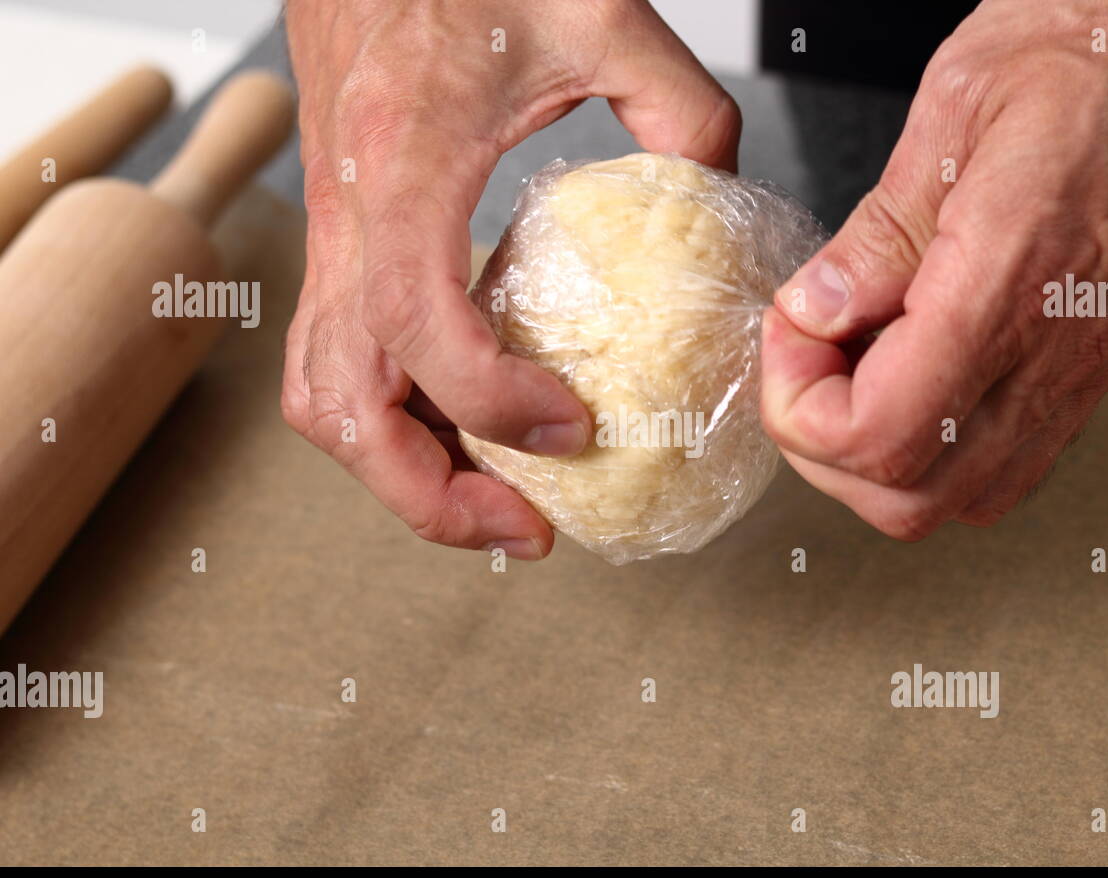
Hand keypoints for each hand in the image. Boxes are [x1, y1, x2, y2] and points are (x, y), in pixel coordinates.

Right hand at [281, 0, 738, 557]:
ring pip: (321, 399)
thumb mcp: (600, 17)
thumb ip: (682, 112)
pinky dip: (395, 422)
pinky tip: (469, 430)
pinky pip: (338, 364)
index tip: (571, 431)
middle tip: (525, 529)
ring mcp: (331, 239)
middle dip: (427, 493)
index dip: (488, 400)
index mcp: (404, 161)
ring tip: (496, 502)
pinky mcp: (341, 245)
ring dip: (400, 473)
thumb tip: (718, 206)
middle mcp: (347, 217)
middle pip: (340, 402)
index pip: (415, 319)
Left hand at [762, 0, 1107, 539]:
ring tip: (851, 363)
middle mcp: (1054, 352)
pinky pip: (1000, 469)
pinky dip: (932, 450)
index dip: (799, 404)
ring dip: (875, 456)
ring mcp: (1080, 377)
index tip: (792, 329)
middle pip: (908, 499)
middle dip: (822, 445)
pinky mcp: (1091, 376)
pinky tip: (908, 371)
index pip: (878, 434)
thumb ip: (882, 231)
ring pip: (954, 500)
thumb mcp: (963, 104)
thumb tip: (816, 310)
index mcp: (1012, 277)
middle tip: (807, 357)